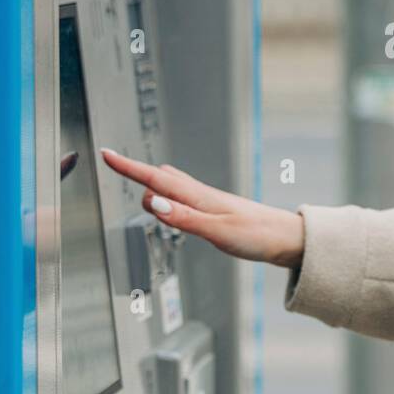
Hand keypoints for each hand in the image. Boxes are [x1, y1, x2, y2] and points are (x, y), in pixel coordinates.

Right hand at [99, 149, 304, 268]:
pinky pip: (183, 195)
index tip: (106, 154)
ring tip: (132, 178)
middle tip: (112, 165)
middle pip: (160, 178)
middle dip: (135, 173)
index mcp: (198, 198)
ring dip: (150, 183)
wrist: (287, 238)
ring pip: (172, 185)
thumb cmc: (257, 236)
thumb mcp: (217, 231)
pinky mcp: (215, 210)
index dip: (129, 168)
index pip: (155, 179)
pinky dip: (167, 194)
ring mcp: (208, 201)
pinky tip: (169, 200)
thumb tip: (151, 203)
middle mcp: (201, 195)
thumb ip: (183, 218)